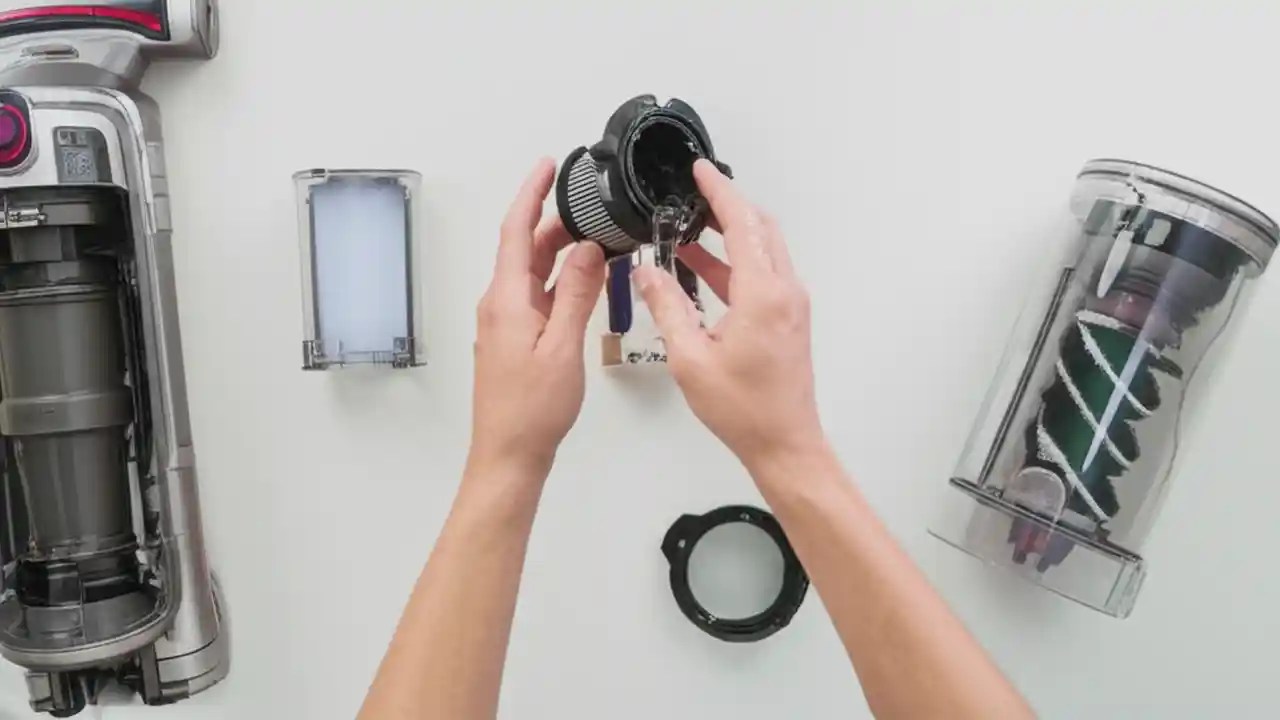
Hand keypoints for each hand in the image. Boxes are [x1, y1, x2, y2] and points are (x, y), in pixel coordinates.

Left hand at [470, 159, 605, 473]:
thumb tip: (589, 249)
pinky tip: (585, 285)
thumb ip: (578, 294)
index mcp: (506, 299)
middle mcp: (500, 305)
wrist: (509, 454)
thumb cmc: (532, 410)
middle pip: (525, 249)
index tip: (547, 166)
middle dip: (556, 223)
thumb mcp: (563, 346)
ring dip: (562, 254)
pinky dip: (562, 283)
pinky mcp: (514, 340)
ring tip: (597, 240)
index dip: (531, 193)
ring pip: (533, 273)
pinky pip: (538, 297)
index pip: (514, 230)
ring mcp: (505, 323)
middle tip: (592, 208)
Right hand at [635, 159, 824, 472]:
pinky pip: (763, 275)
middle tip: (693, 195)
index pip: (741, 223)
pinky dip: (735, 262)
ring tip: (688, 230)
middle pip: (759, 228)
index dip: (719, 192)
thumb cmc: (745, 409)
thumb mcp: (690, 358)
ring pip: (763, 250)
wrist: (784, 442)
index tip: (700, 171)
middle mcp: (785, 292)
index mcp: (763, 294)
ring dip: (729, 235)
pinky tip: (704, 269)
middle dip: (726, 206)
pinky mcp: (789, 319)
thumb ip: (668, 307)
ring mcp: (791, 305)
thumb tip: (648, 274)